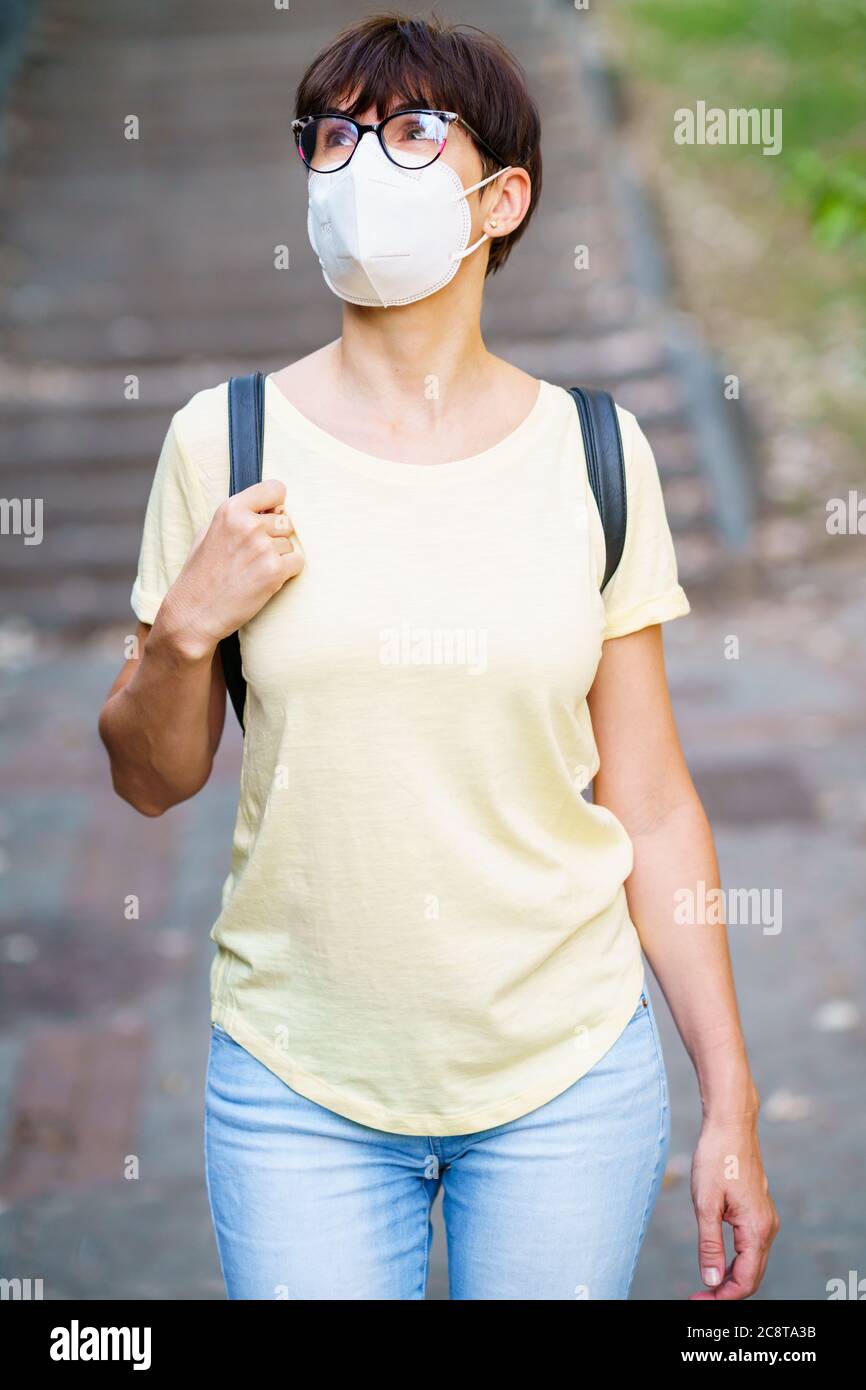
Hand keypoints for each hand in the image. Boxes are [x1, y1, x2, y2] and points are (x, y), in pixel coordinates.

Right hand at [158, 479, 303, 659]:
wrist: (193, 613)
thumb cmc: (200, 574)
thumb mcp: (209, 532)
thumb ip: (237, 517)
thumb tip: (270, 507)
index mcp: (231, 509)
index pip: (275, 488)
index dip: (276, 504)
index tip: (270, 517)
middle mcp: (248, 525)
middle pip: (286, 521)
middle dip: (276, 537)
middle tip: (254, 556)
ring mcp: (263, 547)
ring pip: (291, 544)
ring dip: (279, 558)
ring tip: (253, 572)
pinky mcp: (274, 571)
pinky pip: (297, 563)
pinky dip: (286, 573)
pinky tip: (264, 581)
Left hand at [688, 1114, 778, 1298]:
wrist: (731, 1125)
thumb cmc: (716, 1159)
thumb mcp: (705, 1204)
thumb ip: (709, 1245)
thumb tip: (711, 1280)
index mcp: (757, 1229)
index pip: (745, 1281)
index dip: (722, 1297)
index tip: (697, 1300)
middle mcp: (767, 1228)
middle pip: (751, 1276)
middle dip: (726, 1292)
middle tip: (697, 1298)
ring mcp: (765, 1219)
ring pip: (752, 1262)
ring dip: (731, 1278)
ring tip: (704, 1285)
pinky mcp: (758, 1211)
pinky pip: (751, 1247)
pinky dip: (736, 1261)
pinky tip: (717, 1262)